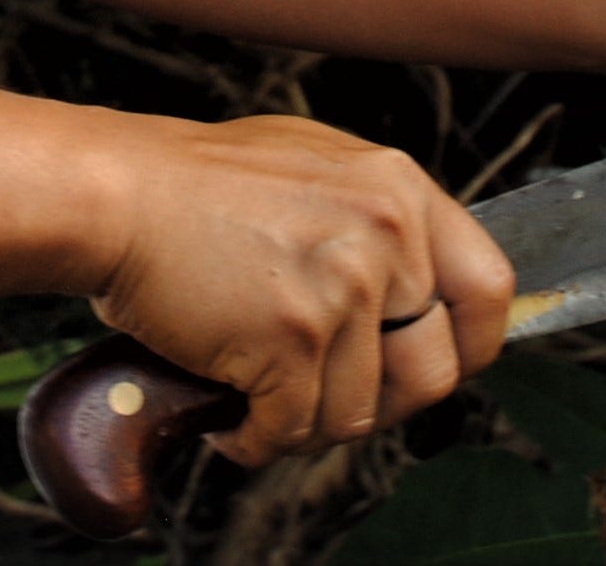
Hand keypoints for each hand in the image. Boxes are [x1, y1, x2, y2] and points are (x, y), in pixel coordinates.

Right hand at [85, 113, 514, 465]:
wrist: (116, 193)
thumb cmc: (197, 185)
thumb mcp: (315, 167)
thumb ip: (377, 222)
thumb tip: (416, 298)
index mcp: (399, 188)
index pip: (489, 289)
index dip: (469, 345)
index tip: (430, 363)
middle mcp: (385, 234)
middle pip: (433, 370)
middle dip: (379, 402)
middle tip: (323, 394)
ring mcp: (341, 287)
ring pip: (358, 414)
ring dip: (306, 422)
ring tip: (259, 396)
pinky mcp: (291, 339)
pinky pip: (293, 430)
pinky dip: (254, 438)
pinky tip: (227, 411)